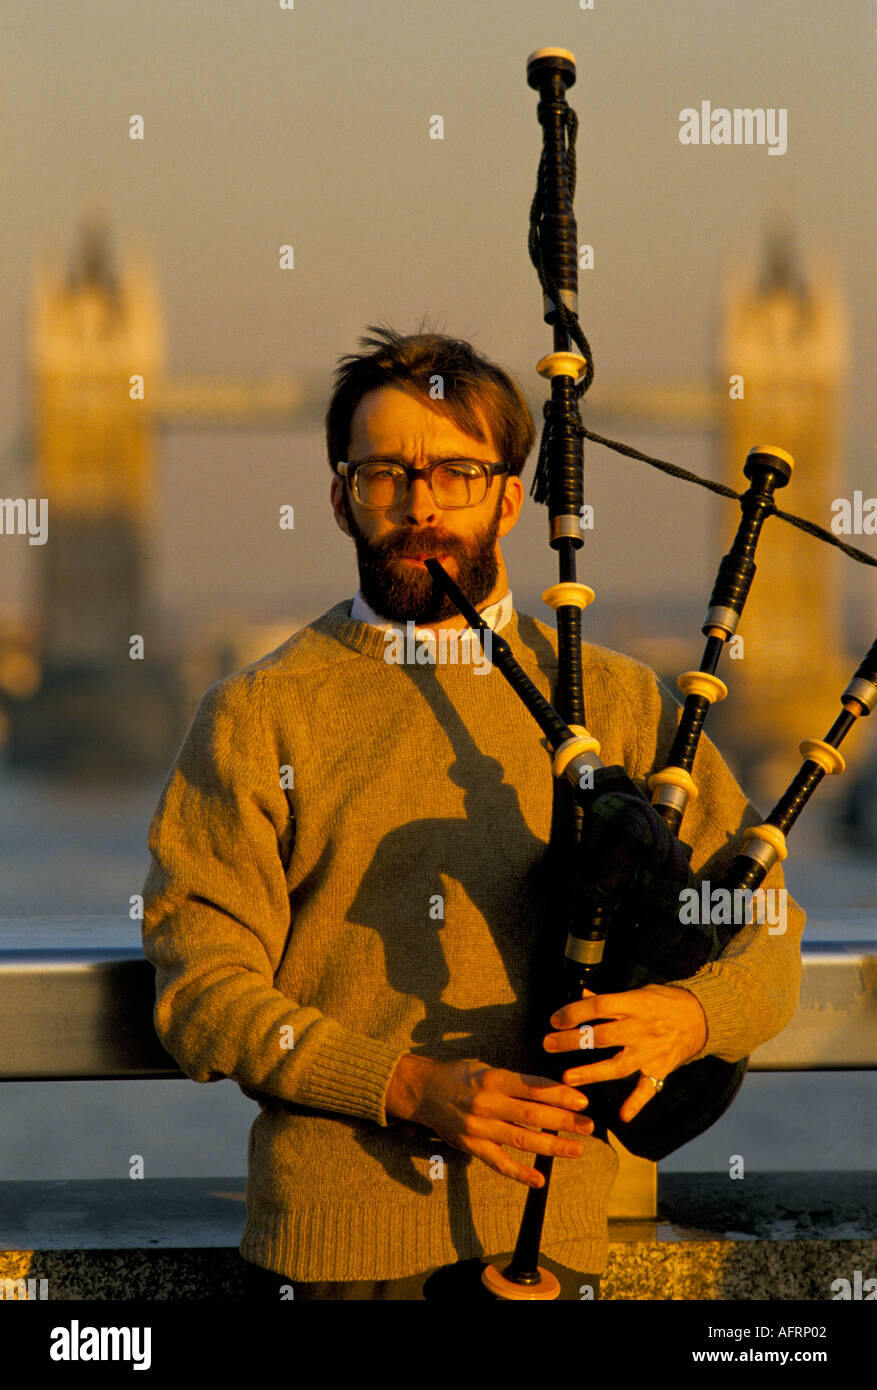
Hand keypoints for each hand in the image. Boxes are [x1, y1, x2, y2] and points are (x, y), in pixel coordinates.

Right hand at [385, 1054, 594, 1186]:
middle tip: (588, 1125)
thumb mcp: (486, 1068)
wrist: (423, 1091)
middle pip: (533, 1114)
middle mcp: (487, 1103)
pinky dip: (519, 1173)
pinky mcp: (472, 1146)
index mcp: (493, 1079)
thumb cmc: (459, 1076)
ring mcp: (479, 1127)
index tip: (582, 1101)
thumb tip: (550, 1091)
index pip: (534, 1088)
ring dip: (552, 1146)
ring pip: (521, 1139)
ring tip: (577, 1149)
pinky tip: (539, 1179)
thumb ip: (514, 1081)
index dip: (560, 1094)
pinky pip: (498, 1163)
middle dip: (564, 1121)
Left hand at [542, 984, 707, 1123]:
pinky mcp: (661, 1069)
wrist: (703, 1017)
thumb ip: (609, 999)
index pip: (601, 1006)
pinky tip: (623, 1116)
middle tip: (548, 1044)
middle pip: (603, 1037)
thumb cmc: (664, 1001)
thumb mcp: (639, 992)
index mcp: (636, 1004)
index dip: (576, 1012)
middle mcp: (644, 1028)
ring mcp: (652, 1051)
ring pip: (619, 1066)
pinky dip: (636, 1103)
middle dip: (572, 1041)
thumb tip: (580, 995)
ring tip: (566, 1078)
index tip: (555, 1019)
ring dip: (592, 1073)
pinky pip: (648, 1089)